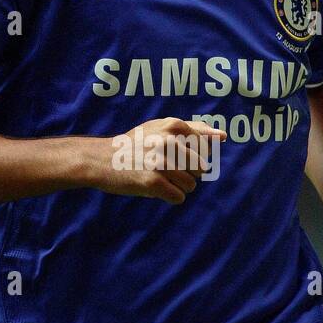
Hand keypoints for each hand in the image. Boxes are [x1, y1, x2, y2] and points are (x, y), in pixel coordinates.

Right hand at [100, 116, 225, 204]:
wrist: (101, 159)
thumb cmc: (135, 144)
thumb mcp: (161, 128)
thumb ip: (192, 129)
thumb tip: (222, 136)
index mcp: (174, 126)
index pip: (205, 148)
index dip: (192, 156)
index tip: (174, 154)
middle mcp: (169, 142)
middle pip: (201, 168)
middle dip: (186, 173)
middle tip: (164, 168)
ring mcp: (161, 162)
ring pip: (191, 185)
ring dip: (177, 186)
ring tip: (158, 177)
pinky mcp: (153, 183)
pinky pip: (179, 197)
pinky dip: (169, 197)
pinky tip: (155, 188)